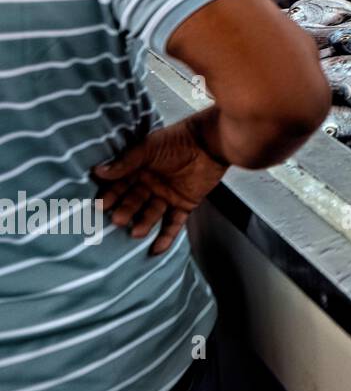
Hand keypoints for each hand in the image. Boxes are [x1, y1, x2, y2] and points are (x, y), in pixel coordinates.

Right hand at [93, 119, 229, 254]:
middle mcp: (151, 184)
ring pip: (152, 214)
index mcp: (140, 169)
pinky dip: (167, 236)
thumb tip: (98, 172)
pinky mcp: (185, 204)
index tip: (100, 205)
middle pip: (135, 201)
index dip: (111, 195)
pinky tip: (156, 250)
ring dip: (144, 224)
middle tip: (118, 220)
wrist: (211, 142)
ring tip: (137, 232)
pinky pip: (174, 223)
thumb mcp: (149, 148)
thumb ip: (126, 162)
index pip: (121, 186)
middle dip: (127, 211)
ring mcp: (168, 195)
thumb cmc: (178, 140)